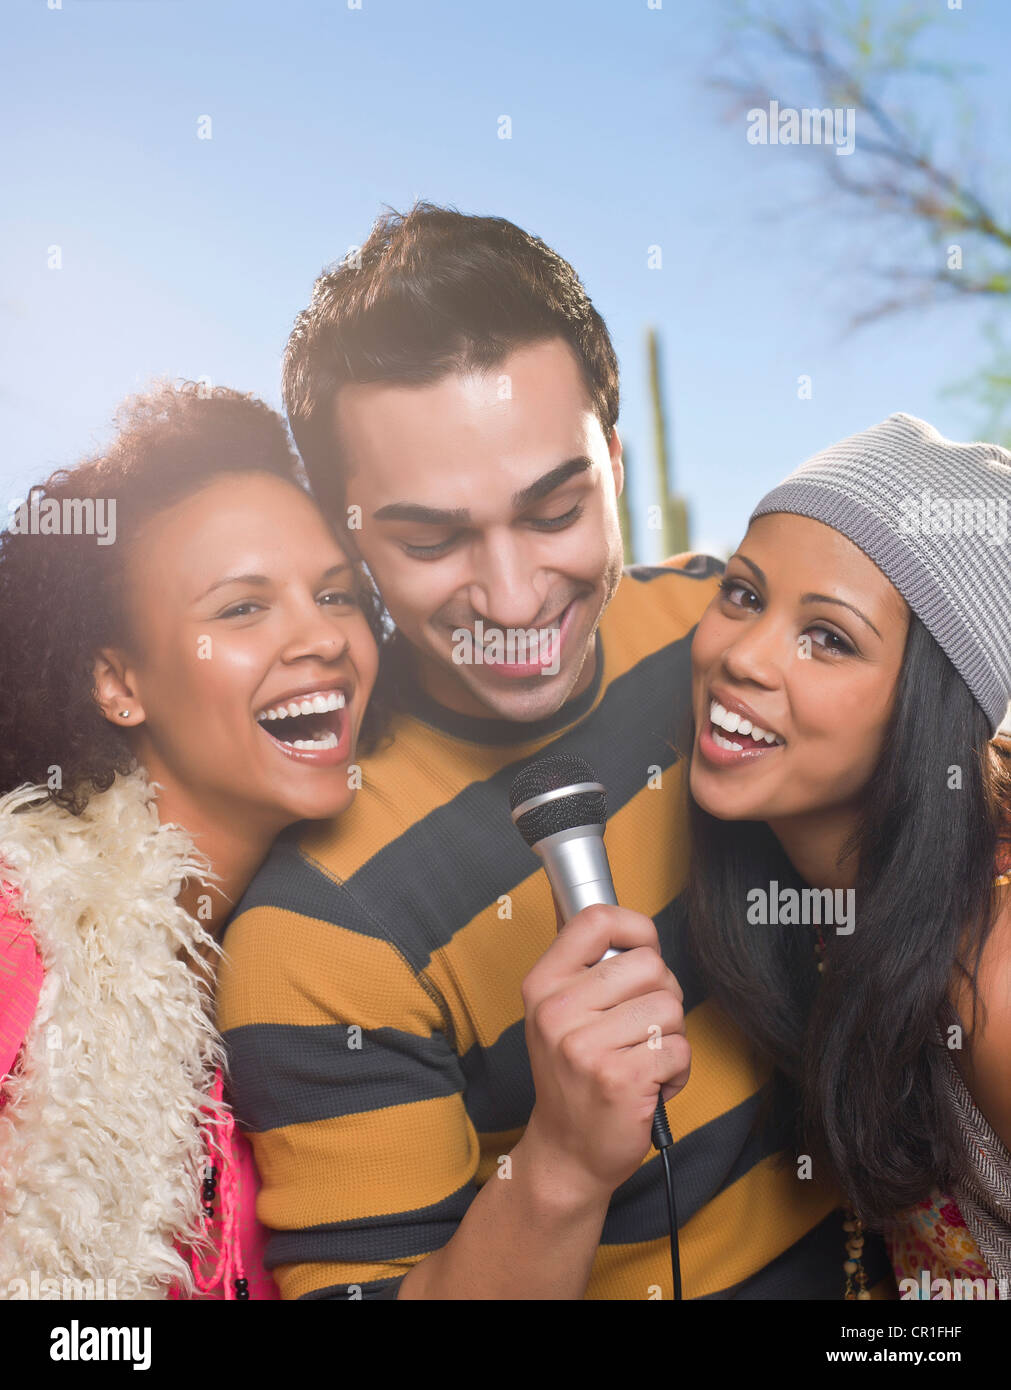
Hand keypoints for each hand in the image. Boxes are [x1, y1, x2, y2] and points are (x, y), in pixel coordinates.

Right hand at [520, 902, 690, 1203]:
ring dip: (672, 1037)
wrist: (567, 1152)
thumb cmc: (576, 1076)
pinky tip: (651, 1085)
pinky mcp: (619, 1079)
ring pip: (670, 1008)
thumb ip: (590, 970)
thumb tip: (636, 931)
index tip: (642, 951)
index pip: (596, 920)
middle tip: (642, 1028)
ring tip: (644, 1059)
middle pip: (650, 965)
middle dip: (662, 995)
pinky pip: (679, 1049)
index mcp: (543, 984)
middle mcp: (557, 1011)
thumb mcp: (562, 1014)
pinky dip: (677, 1070)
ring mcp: (585, 1046)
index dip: (636, 928)